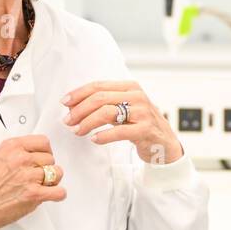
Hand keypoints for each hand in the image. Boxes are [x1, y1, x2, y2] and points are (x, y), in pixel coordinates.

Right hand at [0, 134, 65, 229]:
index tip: (43, 157)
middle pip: (50, 158)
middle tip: (38, 175)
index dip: (45, 151)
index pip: (42, 141)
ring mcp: (28, 177)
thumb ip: (11, 152)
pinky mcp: (34, 194)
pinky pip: (59, 192)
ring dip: (53, 180)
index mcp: (11, 148)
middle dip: (46, 167)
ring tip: (43, 185)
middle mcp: (21, 159)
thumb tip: (26, 151)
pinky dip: (58, 194)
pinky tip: (51, 195)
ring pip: (57, 173)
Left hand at [61, 80, 182, 165]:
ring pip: (106, 113)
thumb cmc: (141, 125)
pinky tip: (94, 139)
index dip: (79, 93)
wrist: (165, 143)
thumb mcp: (124, 109)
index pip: (98, 86)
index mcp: (130, 87)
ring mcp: (142, 112)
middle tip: (68, 121)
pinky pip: (119, 131)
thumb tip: (74, 106)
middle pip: (100, 98)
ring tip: (77, 131)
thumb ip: (104, 104)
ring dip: (87, 123)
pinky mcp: (145, 129)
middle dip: (79, 110)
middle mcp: (137, 96)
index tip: (65, 103)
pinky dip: (103, 136)